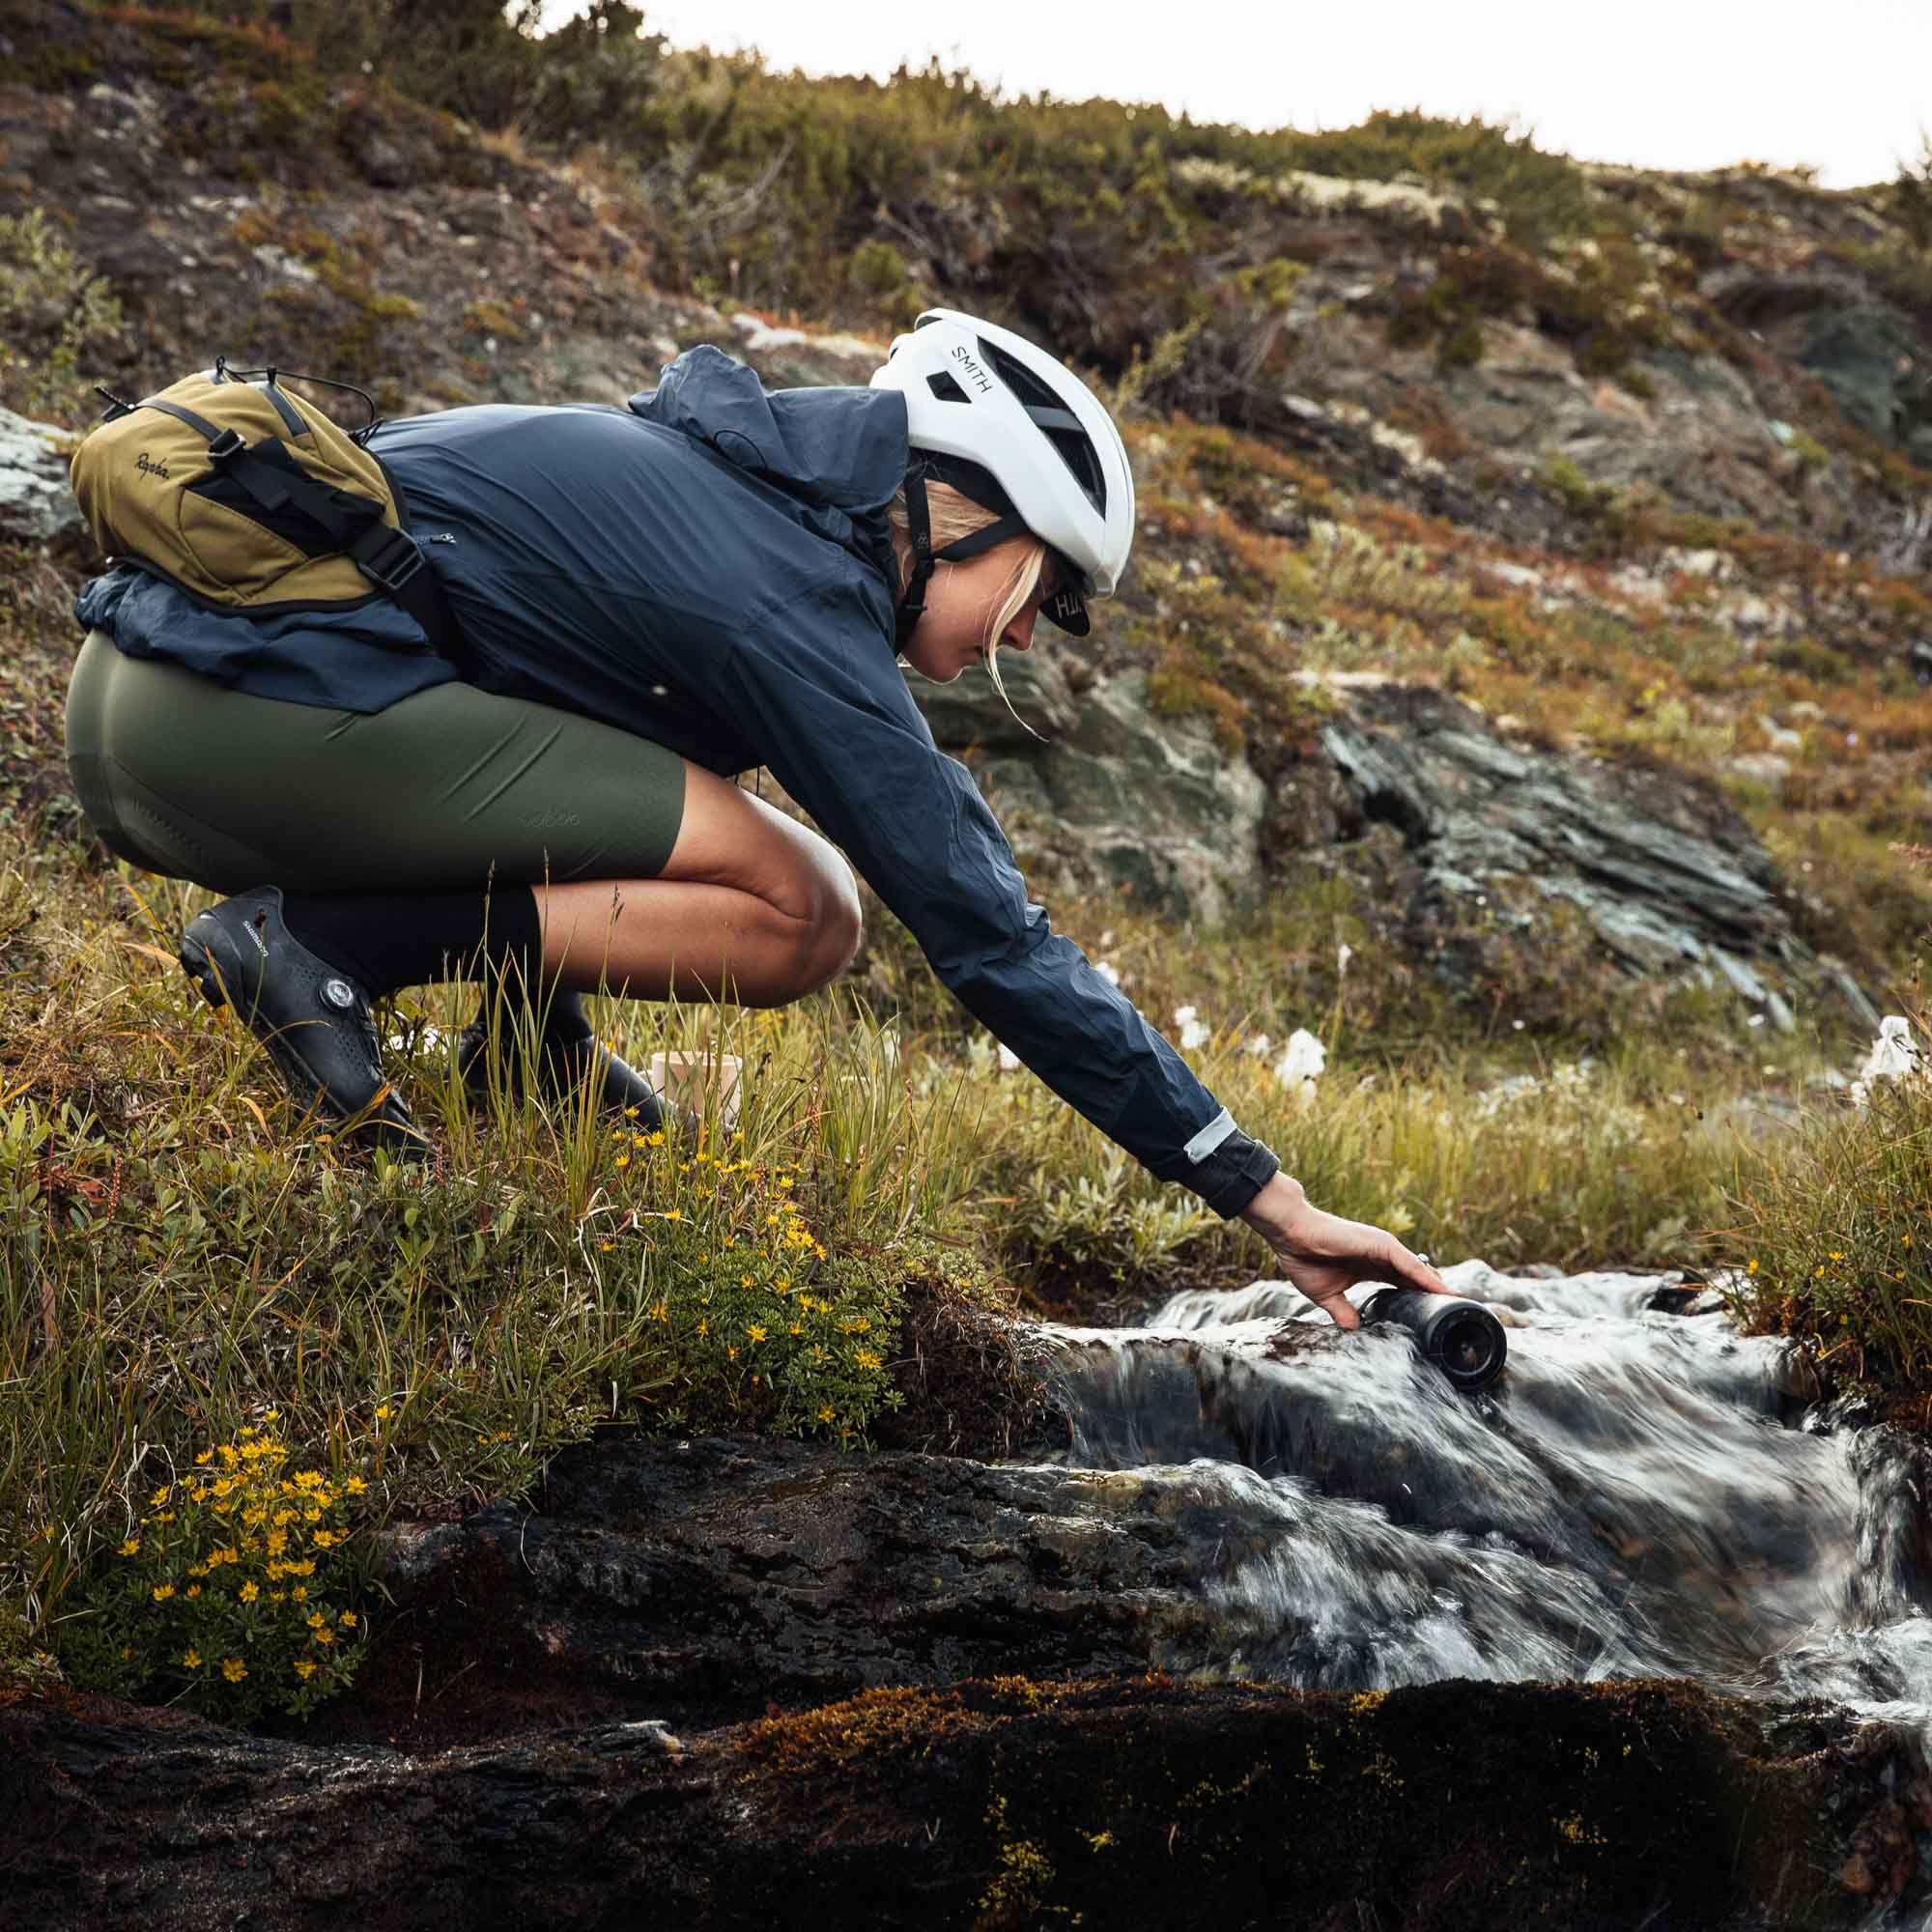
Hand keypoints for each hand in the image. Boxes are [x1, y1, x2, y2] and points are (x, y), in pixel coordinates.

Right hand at [1237, 1173, 1454, 1329]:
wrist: (1290, 1235)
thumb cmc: (1303, 1258)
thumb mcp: (1326, 1295)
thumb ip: (1343, 1311)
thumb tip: (1354, 1331)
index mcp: (1371, 1268)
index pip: (1404, 1287)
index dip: (1420, 1302)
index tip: (1437, 1320)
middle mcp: (1382, 1257)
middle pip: (1418, 1280)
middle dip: (1436, 1297)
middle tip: (1459, 1316)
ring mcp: (1383, 1249)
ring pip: (1420, 1272)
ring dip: (1439, 1289)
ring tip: (1461, 1306)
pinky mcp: (1381, 1244)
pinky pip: (1411, 1264)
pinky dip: (1427, 1278)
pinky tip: (1443, 1291)